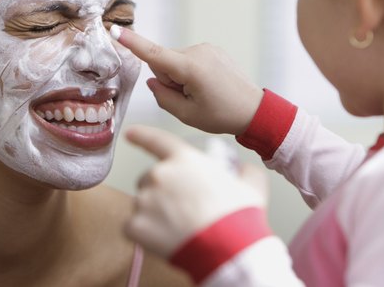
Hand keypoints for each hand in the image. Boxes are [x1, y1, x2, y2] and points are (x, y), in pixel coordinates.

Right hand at [112, 26, 262, 134]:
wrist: (255, 110)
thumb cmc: (222, 115)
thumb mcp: (187, 114)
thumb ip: (162, 97)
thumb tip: (153, 81)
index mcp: (190, 68)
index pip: (153, 54)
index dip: (132, 43)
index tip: (115, 29)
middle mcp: (198, 52)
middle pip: (164, 63)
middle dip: (169, 80)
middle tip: (190, 98)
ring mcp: (206, 48)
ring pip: (175, 62)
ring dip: (181, 77)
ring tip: (203, 94)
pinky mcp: (212, 50)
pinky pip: (188, 60)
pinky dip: (191, 73)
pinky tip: (209, 86)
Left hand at [123, 124, 267, 257]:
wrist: (229, 250)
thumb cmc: (239, 218)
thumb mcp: (253, 185)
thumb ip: (244, 171)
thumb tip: (242, 171)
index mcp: (184, 160)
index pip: (156, 140)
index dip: (142, 135)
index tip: (130, 134)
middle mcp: (160, 174)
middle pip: (149, 179)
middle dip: (161, 191)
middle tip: (182, 209)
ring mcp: (145, 200)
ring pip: (142, 204)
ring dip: (154, 213)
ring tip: (178, 227)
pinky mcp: (136, 226)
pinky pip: (134, 227)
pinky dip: (145, 234)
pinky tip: (166, 240)